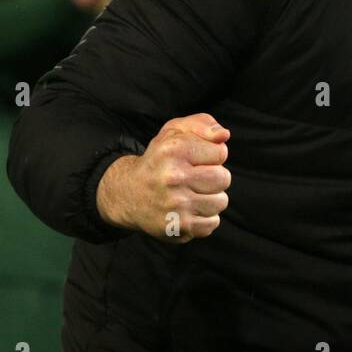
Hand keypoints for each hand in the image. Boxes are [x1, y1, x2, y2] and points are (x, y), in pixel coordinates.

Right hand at [96, 113, 231, 241]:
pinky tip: (189, 210)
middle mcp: (173, 177)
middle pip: (224, 178)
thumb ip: (202, 124)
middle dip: (214, 177)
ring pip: (221, 202)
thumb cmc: (160, 159)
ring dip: (211, 198)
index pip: (221, 152)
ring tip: (192, 194)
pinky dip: (204, 218)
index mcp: (174, 150)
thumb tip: (224, 135)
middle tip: (195, 178)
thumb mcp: (174, 131)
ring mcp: (176, 204)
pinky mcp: (178, 227)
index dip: (213, 155)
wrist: (128, 193)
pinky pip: (212, 223)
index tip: (197, 159)